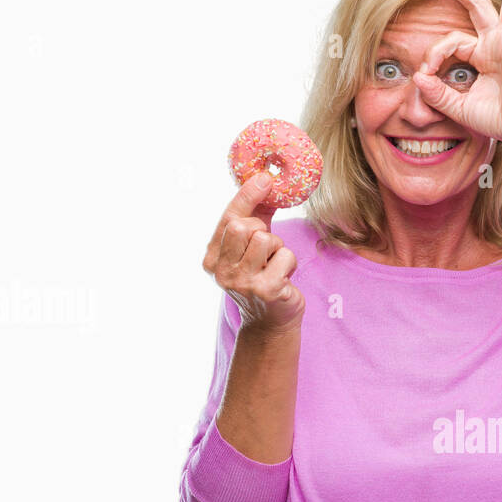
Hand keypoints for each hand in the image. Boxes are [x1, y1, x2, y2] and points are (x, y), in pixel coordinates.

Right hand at [202, 172, 304, 334]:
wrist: (271, 324)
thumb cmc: (262, 280)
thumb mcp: (251, 250)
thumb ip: (255, 219)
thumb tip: (265, 182)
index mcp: (212, 259)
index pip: (227, 219)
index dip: (246, 196)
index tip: (264, 178)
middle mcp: (222, 272)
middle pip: (245, 226)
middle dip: (263, 231)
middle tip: (266, 250)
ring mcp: (243, 283)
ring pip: (266, 239)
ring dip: (278, 248)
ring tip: (274, 265)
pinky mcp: (267, 290)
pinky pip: (285, 256)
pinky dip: (289, 263)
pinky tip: (284, 278)